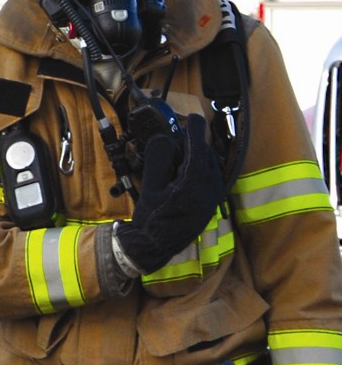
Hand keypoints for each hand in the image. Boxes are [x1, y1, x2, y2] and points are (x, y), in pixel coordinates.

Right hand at [114, 113, 222, 275]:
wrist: (155, 247)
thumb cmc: (152, 218)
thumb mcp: (150, 186)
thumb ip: (158, 159)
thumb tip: (164, 138)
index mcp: (196, 179)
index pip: (198, 145)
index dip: (194, 129)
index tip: (191, 118)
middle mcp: (210, 186)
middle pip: (206, 154)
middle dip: (193, 144)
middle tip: (178, 139)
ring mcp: (213, 195)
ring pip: (210, 166)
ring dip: (197, 157)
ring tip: (179, 157)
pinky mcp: (211, 203)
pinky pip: (210, 177)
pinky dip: (200, 169)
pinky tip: (184, 173)